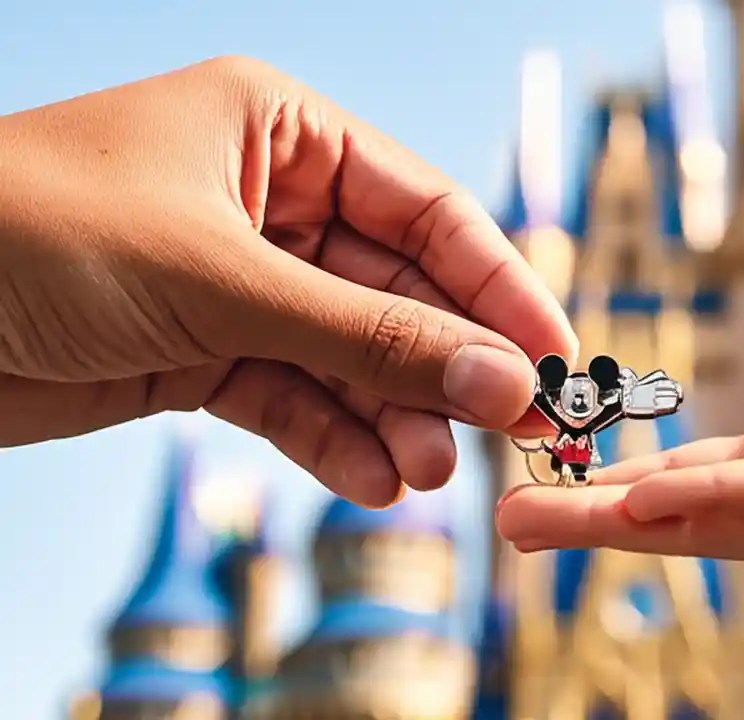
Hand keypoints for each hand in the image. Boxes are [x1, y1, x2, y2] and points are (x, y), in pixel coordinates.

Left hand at [0, 56, 574, 506]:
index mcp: (282, 133)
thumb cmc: (30, 235)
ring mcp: (239, 284)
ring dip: (398, 416)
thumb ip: (367, 338)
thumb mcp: (220, 281)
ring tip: (433, 474)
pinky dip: (333, 442)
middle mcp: (270, 203)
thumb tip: (502, 379)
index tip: (557, 358)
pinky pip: (294, 399)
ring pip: (352, 357)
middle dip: (449, 366)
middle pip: (399, 292)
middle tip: (510, 431)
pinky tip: (372, 480)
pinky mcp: (203, 354)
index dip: (500, 286)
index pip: (428, 212)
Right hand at [496, 248, 743, 574]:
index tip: (541, 488)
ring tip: (558, 519)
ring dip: (642, 518)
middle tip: (508, 531)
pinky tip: (662, 495)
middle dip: (598, 523)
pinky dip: (728, 498)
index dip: (616, 484)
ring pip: (726, 516)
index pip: (687, 475)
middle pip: (685, 514)